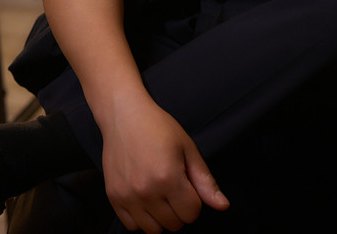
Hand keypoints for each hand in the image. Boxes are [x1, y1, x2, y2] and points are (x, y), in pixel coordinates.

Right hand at [99, 91, 228, 232]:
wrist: (123, 115)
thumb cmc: (157, 127)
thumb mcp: (187, 148)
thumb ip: (205, 181)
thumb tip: (223, 206)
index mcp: (168, 177)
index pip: (192, 213)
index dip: (194, 200)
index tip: (187, 184)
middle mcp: (146, 191)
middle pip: (174, 224)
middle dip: (179, 209)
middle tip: (173, 186)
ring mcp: (128, 196)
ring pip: (154, 230)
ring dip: (161, 217)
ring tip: (159, 194)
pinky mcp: (114, 197)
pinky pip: (132, 226)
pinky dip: (141, 218)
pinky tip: (144, 198)